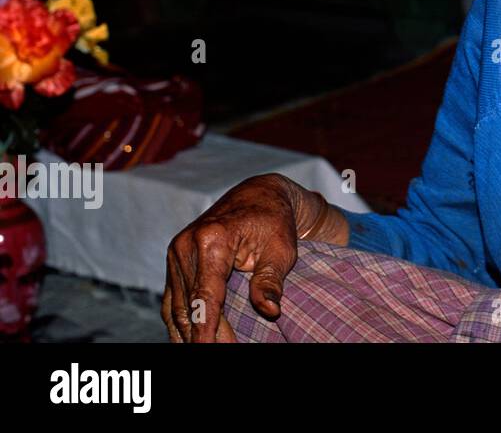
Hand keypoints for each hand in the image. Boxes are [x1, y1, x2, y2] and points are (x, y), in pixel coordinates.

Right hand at [161, 174, 313, 342]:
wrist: (259, 195)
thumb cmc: (274, 220)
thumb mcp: (281, 248)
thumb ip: (270, 280)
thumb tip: (270, 311)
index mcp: (211, 239)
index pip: (205, 295)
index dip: (205, 328)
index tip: (206, 350)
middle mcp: (186, 245)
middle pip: (191, 304)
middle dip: (203, 335)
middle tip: (224, 351)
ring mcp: (176, 252)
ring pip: (177, 305)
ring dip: (190, 331)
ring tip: (208, 349)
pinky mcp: (175, 259)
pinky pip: (173, 297)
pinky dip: (181, 319)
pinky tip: (190, 338)